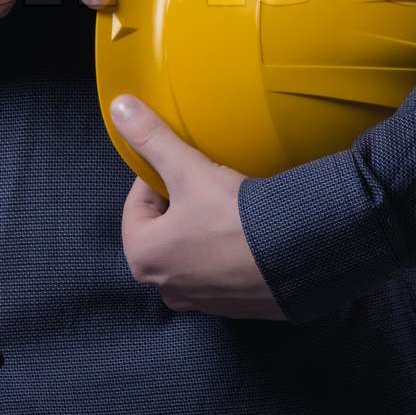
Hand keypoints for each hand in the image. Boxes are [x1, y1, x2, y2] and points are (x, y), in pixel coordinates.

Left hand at [111, 95, 284, 319]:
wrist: (295, 258)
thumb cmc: (232, 218)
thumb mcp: (187, 170)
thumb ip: (151, 138)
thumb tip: (120, 107)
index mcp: (142, 257)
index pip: (138, 204)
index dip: (157, 176)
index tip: (179, 162)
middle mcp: (164, 286)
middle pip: (163, 228)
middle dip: (179, 203)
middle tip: (203, 182)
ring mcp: (199, 300)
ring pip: (190, 250)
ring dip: (202, 228)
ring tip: (226, 205)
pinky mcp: (233, 307)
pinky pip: (219, 270)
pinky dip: (226, 251)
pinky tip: (245, 232)